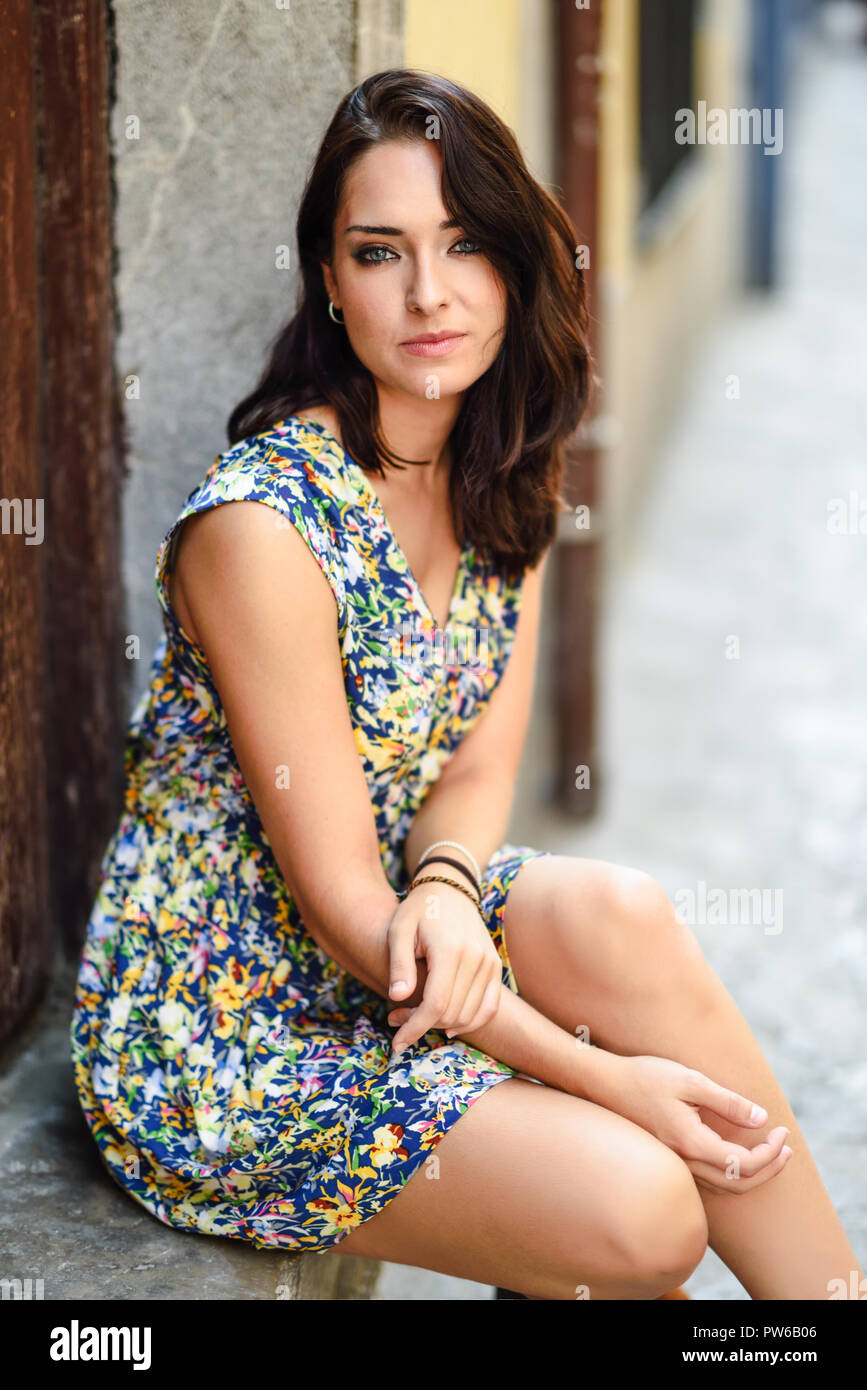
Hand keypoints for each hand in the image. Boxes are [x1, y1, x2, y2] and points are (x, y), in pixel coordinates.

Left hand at [385, 880, 501, 1053]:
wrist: (450, 889)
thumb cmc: (418, 910)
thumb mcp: (399, 930)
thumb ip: (399, 964)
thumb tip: (396, 997)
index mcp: (450, 949)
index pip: (436, 1004)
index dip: (416, 1028)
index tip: (397, 1043)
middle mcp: (476, 958)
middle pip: (451, 1013)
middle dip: (422, 1026)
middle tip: (395, 1020)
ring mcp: (490, 964)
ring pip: (468, 1015)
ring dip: (441, 1025)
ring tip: (413, 1016)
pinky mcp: (495, 968)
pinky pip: (488, 1008)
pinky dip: (469, 1022)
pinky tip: (446, 1024)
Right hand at [593, 1053, 792, 1194]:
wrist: (603, 1084)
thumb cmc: (646, 1077)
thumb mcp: (691, 1080)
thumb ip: (728, 1101)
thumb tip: (761, 1118)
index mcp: (692, 1143)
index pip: (744, 1164)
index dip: (770, 1152)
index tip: (781, 1130)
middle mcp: (685, 1162)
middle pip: (739, 1183)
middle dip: (770, 1168)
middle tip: (786, 1147)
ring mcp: (676, 1164)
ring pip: (724, 1185)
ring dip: (753, 1173)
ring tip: (771, 1151)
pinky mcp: (670, 1159)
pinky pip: (709, 1179)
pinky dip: (733, 1172)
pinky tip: (738, 1154)